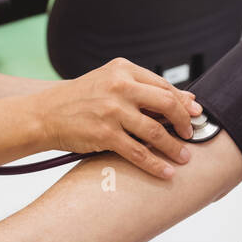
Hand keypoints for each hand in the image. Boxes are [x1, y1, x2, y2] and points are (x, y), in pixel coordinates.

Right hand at [29, 57, 201, 178]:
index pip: (163, 85)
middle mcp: (119, 86)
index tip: (195, 113)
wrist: (45, 114)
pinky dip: (156, 164)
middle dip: (184, 122)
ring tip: (184, 157)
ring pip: (155, 131)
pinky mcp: (105, 134)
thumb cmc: (79, 99)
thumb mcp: (109, 82)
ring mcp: (112, 110)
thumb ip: (142, 88)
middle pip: (165, 104)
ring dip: (174, 147)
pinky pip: (138, 152)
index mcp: (123, 69)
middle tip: (190, 134)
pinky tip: (166, 172)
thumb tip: (185, 98)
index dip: (183, 102)